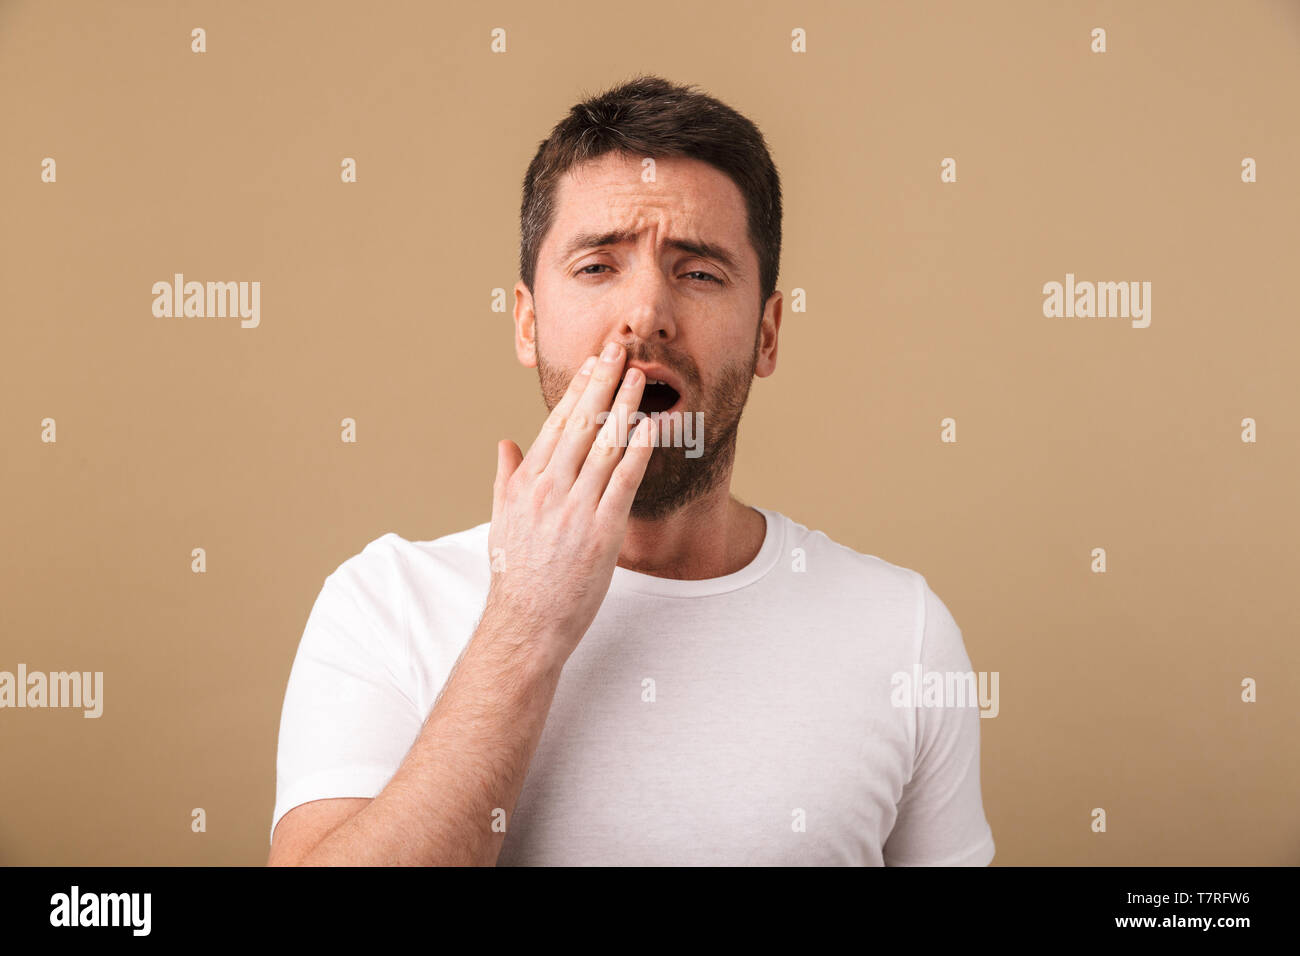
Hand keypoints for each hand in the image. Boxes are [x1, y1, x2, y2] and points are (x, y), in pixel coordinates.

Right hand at [484, 342, 655, 663]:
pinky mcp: (601, 531)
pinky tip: (652, 428)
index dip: (578, 388)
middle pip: (582, 423)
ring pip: (605, 446)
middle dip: (603, 381)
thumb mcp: (502, 519)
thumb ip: (506, 477)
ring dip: (626, 406)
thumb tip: (506, 443)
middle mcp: (549, 488)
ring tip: (642, 375)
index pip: (556, 422)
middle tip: (620, 348)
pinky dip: (639, 452)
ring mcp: (575, 508)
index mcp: (526, 482)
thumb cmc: (516, 574)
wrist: (525, 623)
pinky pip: (624, 482)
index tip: (593, 362)